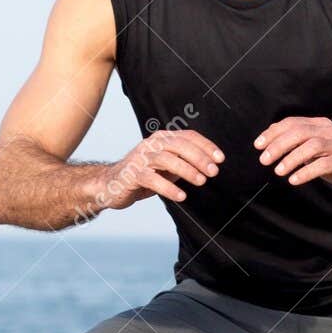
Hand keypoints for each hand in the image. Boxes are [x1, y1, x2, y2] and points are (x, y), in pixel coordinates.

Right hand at [94, 129, 223, 211]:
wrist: (111, 184)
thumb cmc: (144, 175)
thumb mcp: (167, 166)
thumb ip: (184, 162)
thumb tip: (210, 166)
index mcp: (162, 139)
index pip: (187, 136)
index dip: (206, 146)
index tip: (220, 159)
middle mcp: (151, 144)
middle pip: (179, 145)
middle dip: (199, 158)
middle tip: (214, 172)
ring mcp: (140, 158)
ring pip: (166, 159)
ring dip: (187, 170)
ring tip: (201, 181)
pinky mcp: (132, 174)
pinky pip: (152, 179)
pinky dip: (168, 188)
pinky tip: (181, 196)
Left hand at [254, 116, 331, 199]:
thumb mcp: (315, 150)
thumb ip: (297, 144)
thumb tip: (270, 140)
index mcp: (319, 125)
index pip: (292, 123)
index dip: (273, 133)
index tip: (258, 145)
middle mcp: (329, 131)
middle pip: (300, 132)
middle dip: (278, 145)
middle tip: (264, 160)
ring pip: (312, 145)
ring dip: (292, 158)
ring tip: (278, 171)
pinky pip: (325, 164)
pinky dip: (307, 171)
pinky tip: (294, 180)